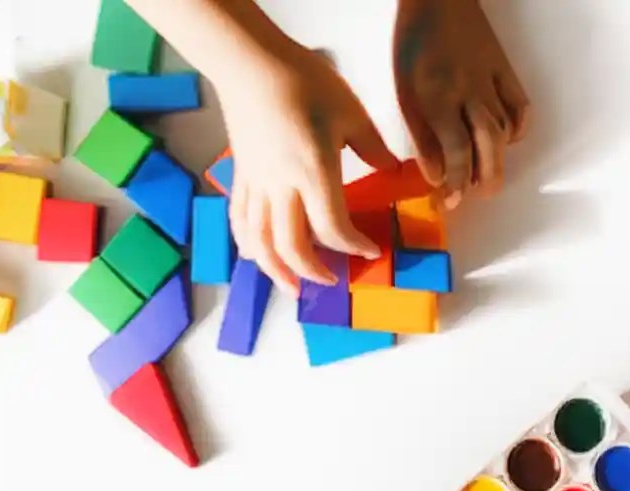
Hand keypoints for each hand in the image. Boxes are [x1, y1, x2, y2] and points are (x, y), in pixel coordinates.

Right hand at [218, 43, 398, 295]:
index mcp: (313, 172)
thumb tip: (390, 172)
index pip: (332, 227)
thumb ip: (374, 149)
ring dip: (275, 270)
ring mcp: (255, 183)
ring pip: (258, 241)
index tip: (371, 249)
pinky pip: (240, 219)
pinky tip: (256, 254)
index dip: (353, 246)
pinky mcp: (241, 175)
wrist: (250, 63)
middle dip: (314, 270)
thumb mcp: (352, 113)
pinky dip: (248, 243)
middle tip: (334, 279)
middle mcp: (280, 186)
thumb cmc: (303, 83)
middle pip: (291, 246)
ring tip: (291, 287)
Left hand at [393, 0, 528, 209]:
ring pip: (503, 130)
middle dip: (485, 177)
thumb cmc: (414, 42)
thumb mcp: (404, 91)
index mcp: (437, 96)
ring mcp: (491, 82)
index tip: (450, 201)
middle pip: (487, 145)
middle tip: (478, 196)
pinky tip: (507, 141)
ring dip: (496, 158)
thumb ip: (420, 135)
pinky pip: (522, 108)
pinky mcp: (505, 72)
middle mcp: (468, 92)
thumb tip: (434, 174)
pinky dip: (518, 130)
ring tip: (486, 174)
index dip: (456, 181)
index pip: (455, 151)